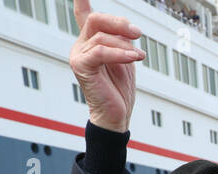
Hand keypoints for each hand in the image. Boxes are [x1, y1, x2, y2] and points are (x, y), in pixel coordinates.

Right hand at [71, 1, 143, 132]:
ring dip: (124, 44)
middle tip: (138, 33)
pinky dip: (119, 53)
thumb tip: (126, 27)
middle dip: (119, 23)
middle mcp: (81, 46)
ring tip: (139, 56)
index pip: (83, 13)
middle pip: (96, 19)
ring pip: (101, 36)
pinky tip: (133, 57)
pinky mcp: (81, 67)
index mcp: (90, 41)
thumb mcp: (124, 58)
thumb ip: (121, 40)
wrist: (116, 115)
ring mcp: (78, 56)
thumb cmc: (119, 90)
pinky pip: (100, 51)